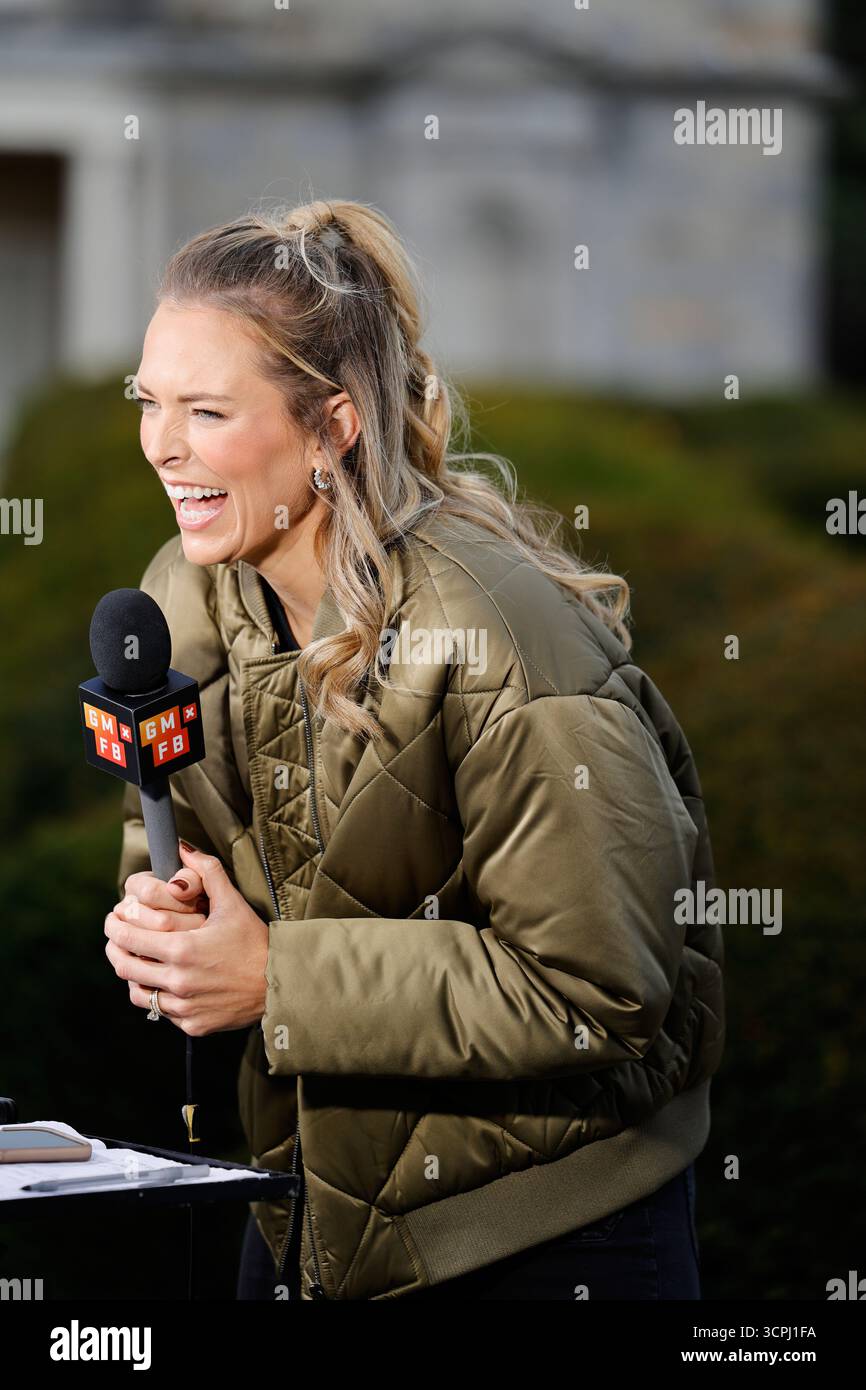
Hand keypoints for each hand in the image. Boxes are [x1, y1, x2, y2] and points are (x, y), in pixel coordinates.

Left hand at [104, 842, 269, 1034]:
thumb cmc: (255, 942)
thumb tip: (183, 848)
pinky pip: (161, 1012)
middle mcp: (177, 980)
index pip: (126, 939)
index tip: (113, 918)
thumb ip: (207, 872)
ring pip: (138, 994)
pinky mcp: (192, 1024)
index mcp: (181, 949)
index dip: (114, 927)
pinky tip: (163, 983)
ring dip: (133, 976)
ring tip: (136, 962)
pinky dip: (157, 997)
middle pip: (124, 967)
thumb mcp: (232, 904)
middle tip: (116, 938)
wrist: (280, 984)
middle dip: (115, 949)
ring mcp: (183, 1006)